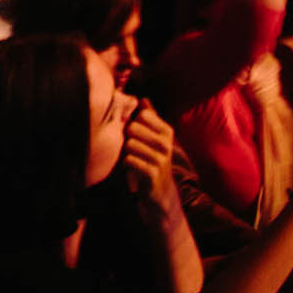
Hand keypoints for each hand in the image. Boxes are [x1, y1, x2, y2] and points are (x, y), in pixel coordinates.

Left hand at [122, 99, 181, 217]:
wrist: (161, 194)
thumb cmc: (153, 161)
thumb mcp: (155, 138)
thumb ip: (150, 118)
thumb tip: (144, 98)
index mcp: (167, 132)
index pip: (143, 114)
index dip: (132, 121)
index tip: (134, 132)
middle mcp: (166, 144)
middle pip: (133, 127)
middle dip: (126, 137)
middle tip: (130, 147)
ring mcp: (160, 160)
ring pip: (130, 144)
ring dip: (125, 152)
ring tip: (131, 157)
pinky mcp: (152, 174)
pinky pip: (130, 161)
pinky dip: (126, 164)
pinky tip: (131, 167)